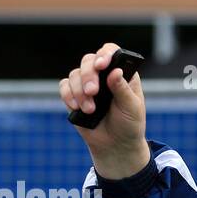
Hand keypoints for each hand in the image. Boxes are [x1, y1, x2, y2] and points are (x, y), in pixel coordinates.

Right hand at [58, 43, 150, 178]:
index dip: (105, 54)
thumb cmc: (129, 124)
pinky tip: (78, 108)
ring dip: (80, 92)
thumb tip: (115, 71)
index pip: (111, 52)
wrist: (115, 145)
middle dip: (88, 75)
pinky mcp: (75, 96)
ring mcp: (87, 84)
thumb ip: (123, 89)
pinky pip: (64, 86)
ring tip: (90, 110)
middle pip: (88, 61)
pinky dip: (68, 96)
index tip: (102, 65)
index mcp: (122, 74)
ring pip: (75, 74)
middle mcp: (103, 75)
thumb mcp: (132, 108)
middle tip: (93, 92)